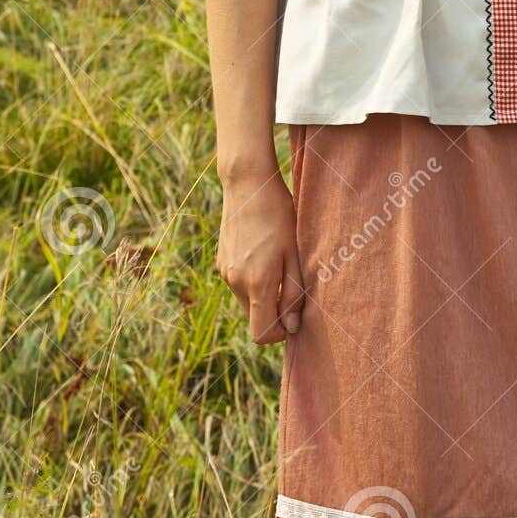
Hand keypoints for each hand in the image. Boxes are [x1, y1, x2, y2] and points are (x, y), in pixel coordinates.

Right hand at [216, 170, 304, 344]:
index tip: (295, 313)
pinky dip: (253, 278)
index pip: (261, 334)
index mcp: (256, 284)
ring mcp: (225, 271)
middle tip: (292, 281)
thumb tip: (293, 327)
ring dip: (264, 292)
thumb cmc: (279, 214)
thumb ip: (294, 293)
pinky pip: (239, 282)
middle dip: (274, 310)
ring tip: (279, 260)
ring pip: (247, 299)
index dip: (280, 332)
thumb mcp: (294, 252)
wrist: (248, 183)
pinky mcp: (221, 260)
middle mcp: (235, 282)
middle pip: (254, 317)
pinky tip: (264, 250)